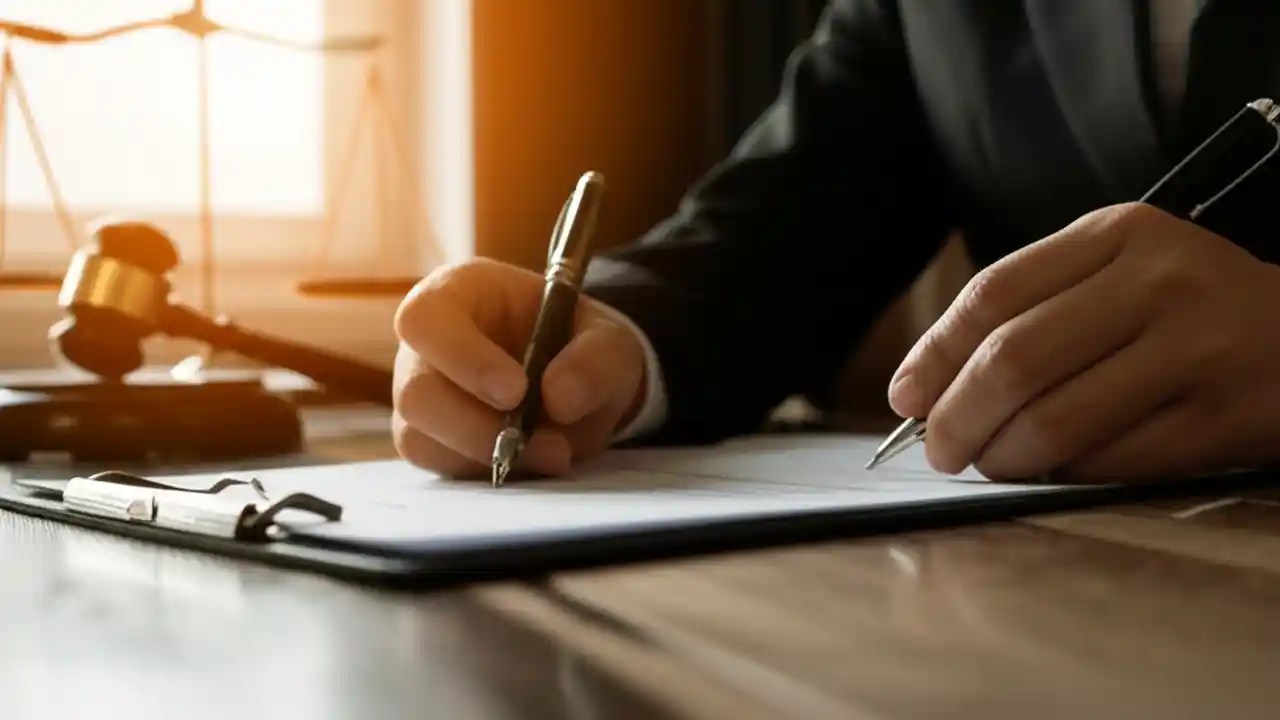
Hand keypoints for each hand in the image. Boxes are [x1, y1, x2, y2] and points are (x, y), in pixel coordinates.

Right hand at [392, 258, 646, 477]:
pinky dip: (488, 473)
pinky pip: (440, 467)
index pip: (425, 318)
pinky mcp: (431, 441)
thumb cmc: (581, 343)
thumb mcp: (609, 340)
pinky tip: (532, 463)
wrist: (580, 385)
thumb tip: (559, 399)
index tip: (516, 391)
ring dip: (489, 456)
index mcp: (458, 293)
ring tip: (555, 454)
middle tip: (548, 442)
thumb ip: (595, 359)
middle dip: (478, 427)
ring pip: (420, 439)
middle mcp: (425, 346)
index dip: (462, 357)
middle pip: (415, 392)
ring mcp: (421, 396)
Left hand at [889, 202, 1279, 481]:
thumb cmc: (1190, 306)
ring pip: (1054, 420)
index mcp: (1121, 233)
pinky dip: (1061, 475)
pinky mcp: (1223, 419)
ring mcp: (1197, 350)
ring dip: (1000, 457)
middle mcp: (1160, 283)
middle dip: (954, 418)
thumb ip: (1030, 309)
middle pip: (1013, 361)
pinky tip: (1049, 472)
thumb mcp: (1121, 270)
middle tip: (937, 449)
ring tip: (986, 464)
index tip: (903, 398)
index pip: (994, 294)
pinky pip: (1109, 462)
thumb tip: (921, 387)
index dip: (933, 354)